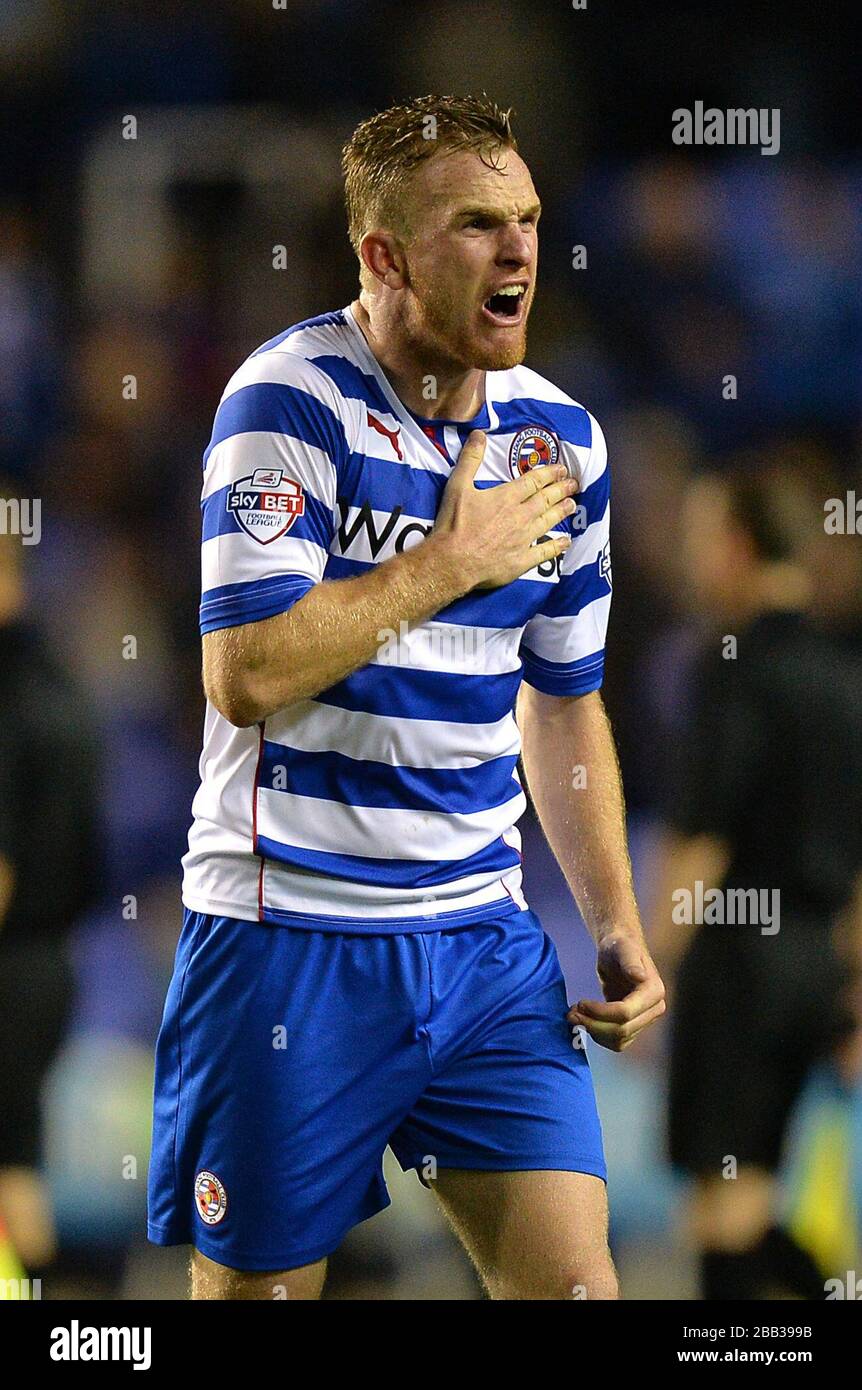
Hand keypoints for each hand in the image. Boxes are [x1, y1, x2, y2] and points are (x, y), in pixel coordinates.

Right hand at [433, 430, 578, 590]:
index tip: (561, 469)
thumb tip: (479, 435)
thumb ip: (470, 460)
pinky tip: (566, 542)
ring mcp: (523, 539)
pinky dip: (557, 546)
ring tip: (572, 504)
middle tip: (573, 484)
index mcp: (506, 497)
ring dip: (561, 511)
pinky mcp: (521, 561)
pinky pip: (544, 552)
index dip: (549, 473)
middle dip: (561, 489)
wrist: (452, 562)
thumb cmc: (453, 525)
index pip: (534, 481)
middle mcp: (520, 516)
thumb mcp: (457, 486)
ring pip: (548, 521)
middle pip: (546, 499)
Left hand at [567, 933, 665, 1051]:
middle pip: (622, 1030)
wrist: (619, 950)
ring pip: (619, 1040)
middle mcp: (655, 1009)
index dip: (600, 1012)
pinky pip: (616, 1042)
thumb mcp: (622, 948)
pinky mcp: (633, 1026)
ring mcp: (645, 1020)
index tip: (580, 1003)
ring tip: (574, 1016)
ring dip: (593, 1032)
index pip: (625, 1013)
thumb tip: (640, 977)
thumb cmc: (619, 945)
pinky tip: (584, 1020)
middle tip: (570, 1013)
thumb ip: (630, 962)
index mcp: (654, 991)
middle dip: (593, 1024)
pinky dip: (598, 1036)